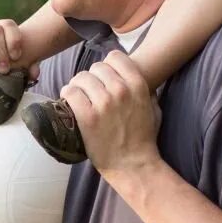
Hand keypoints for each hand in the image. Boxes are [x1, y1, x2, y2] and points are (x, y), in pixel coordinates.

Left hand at [59, 52, 161, 178]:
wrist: (133, 165)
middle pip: (96, 67)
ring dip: (77, 87)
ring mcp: (103, 103)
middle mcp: (120, 90)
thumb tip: (141, 78)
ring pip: (81, 78)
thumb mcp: (154, 109)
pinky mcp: (87, 117)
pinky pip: (70, 92)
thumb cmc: (144, 139)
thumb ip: (147, 91)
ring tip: (79, 99)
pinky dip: (67, 96)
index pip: (115, 57)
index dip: (107, 66)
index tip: (104, 78)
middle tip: (90, 92)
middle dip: (91, 79)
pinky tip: (69, 104)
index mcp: (137, 85)